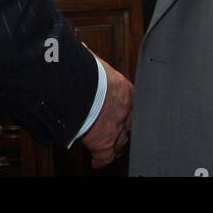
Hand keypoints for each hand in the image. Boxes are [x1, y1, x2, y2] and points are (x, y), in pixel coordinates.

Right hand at [80, 54, 132, 168]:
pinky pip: (105, 157)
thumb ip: (91, 59)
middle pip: (131, 123)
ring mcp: (116, 128)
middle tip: (121, 130)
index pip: (131, 101)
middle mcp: (124, 111)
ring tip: (112, 148)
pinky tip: (97, 163)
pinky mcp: (103, 143)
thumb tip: (82, 48)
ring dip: (116, 144)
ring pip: (120, 141)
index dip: (127, 107)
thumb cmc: (87, 71)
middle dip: (126, 127)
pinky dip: (100, 161)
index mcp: (124, 89)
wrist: (81, 89)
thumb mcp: (93, 62)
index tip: (123, 110)